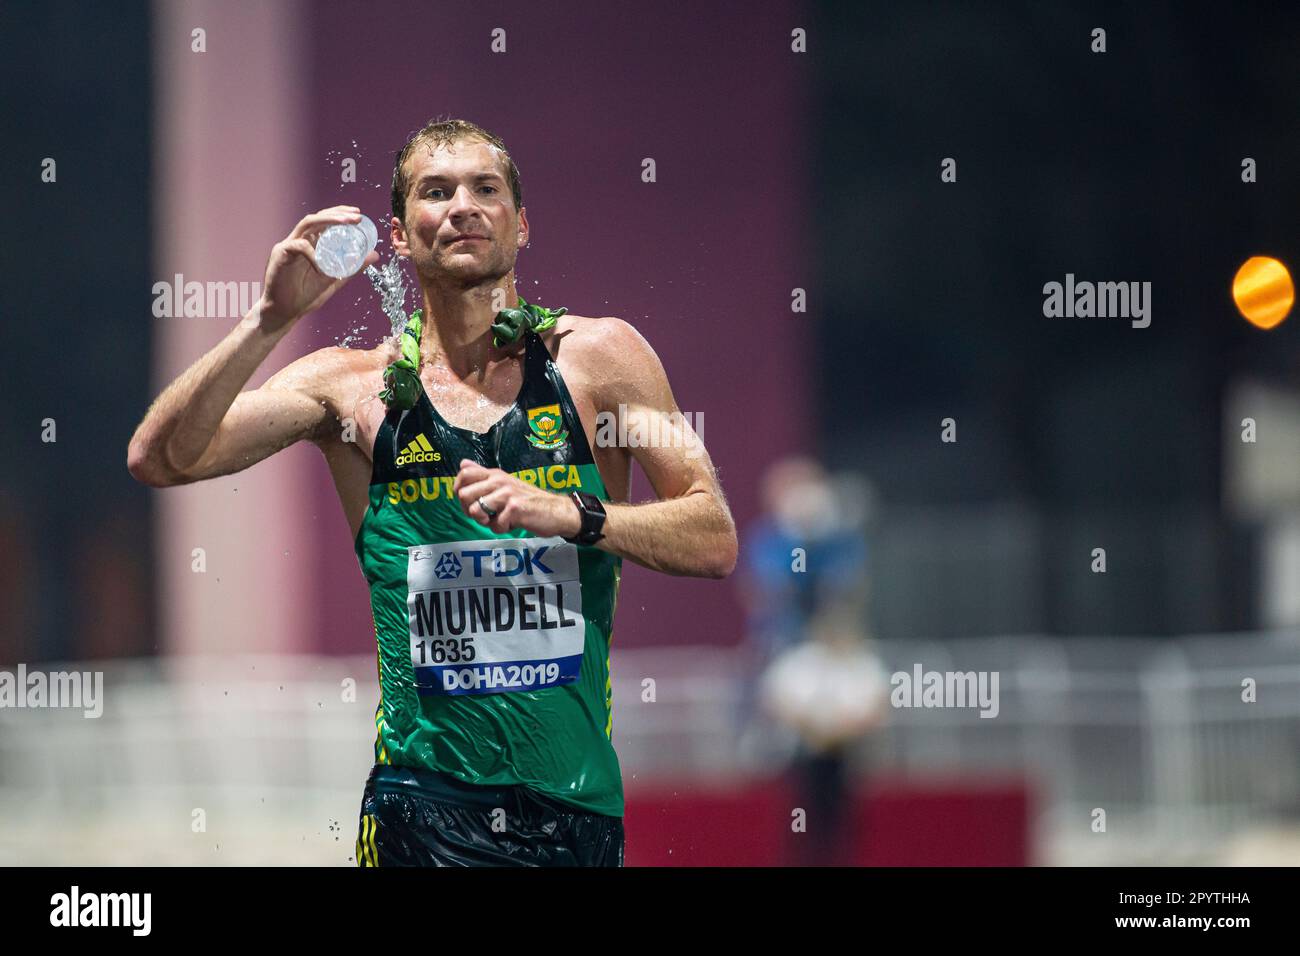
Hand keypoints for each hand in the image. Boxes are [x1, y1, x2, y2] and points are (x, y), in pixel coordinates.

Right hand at [255, 205, 380, 333]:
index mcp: (311, 244)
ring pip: (307, 223)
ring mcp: (288, 245)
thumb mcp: (335, 280)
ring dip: (328, 220)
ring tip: (346, 223)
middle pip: (317, 218)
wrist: (284, 312)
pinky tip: (324, 268)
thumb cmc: (305, 296)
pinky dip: (315, 255)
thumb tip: (374, 255)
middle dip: (337, 214)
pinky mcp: (279, 254)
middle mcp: (299, 240)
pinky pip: (299, 246)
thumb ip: (352, 267)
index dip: (340, 213)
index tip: (358, 214)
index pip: (325, 221)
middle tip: (356, 217)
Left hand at [453, 460, 582, 536]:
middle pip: (464, 495)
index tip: (470, 502)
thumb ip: (483, 475)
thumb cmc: (528, 500)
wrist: (556, 511)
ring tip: (499, 520)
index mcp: (494, 474)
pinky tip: (513, 523)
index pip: (464, 474)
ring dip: (485, 522)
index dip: (458, 490)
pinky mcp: (515, 508)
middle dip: (469, 511)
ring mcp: (507, 494)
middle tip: (485, 515)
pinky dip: (502, 529)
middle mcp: (499, 480)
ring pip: (476, 510)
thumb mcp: (504, 483)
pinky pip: (495, 525)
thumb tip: (462, 463)